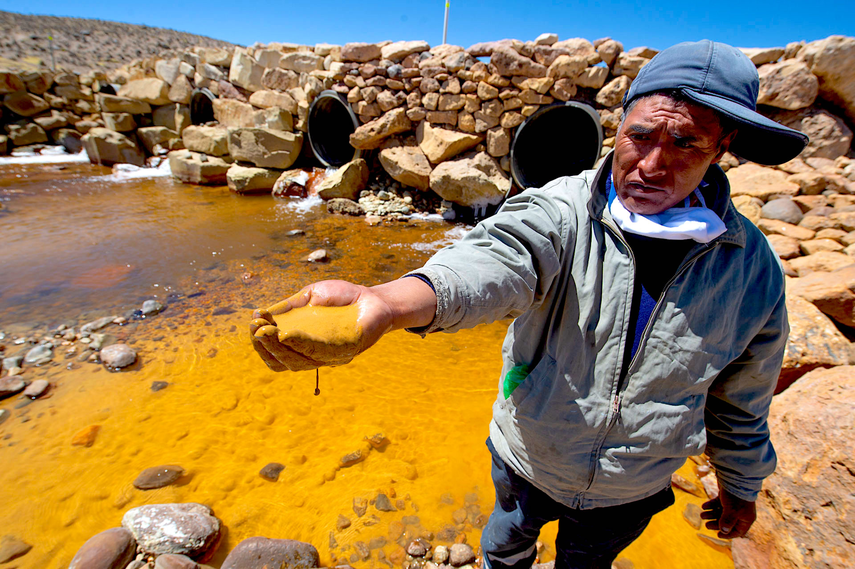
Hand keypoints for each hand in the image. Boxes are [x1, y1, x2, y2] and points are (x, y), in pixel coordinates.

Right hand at [249, 280, 394, 371]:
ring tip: (265, 333)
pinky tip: (288, 335)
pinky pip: (320, 353)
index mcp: (302, 344)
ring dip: (278, 349)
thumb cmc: (342, 298)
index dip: (262, 343)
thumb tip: (261, 315)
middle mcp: (314, 355)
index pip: (276, 354)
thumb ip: (289, 307)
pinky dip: (301, 345)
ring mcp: (329, 356)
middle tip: (256, 330)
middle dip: (265, 346)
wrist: (373, 297)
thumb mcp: (310, 296)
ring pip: (297, 361)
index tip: (253, 323)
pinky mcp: (346, 352)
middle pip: (282, 361)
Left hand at [700, 487, 756, 538]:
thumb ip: (728, 522)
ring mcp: (734, 504)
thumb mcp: (732, 511)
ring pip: (721, 512)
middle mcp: (741, 512)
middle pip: (727, 522)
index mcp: (746, 518)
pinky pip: (718, 503)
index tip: (718, 535)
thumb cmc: (736, 496)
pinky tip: (703, 506)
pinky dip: (711, 505)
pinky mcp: (727, 496)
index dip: (729, 534)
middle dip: (716, 523)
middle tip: (706, 525)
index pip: (738, 530)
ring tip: (702, 515)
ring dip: (711, 514)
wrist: (735, 477)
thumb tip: (724, 531)